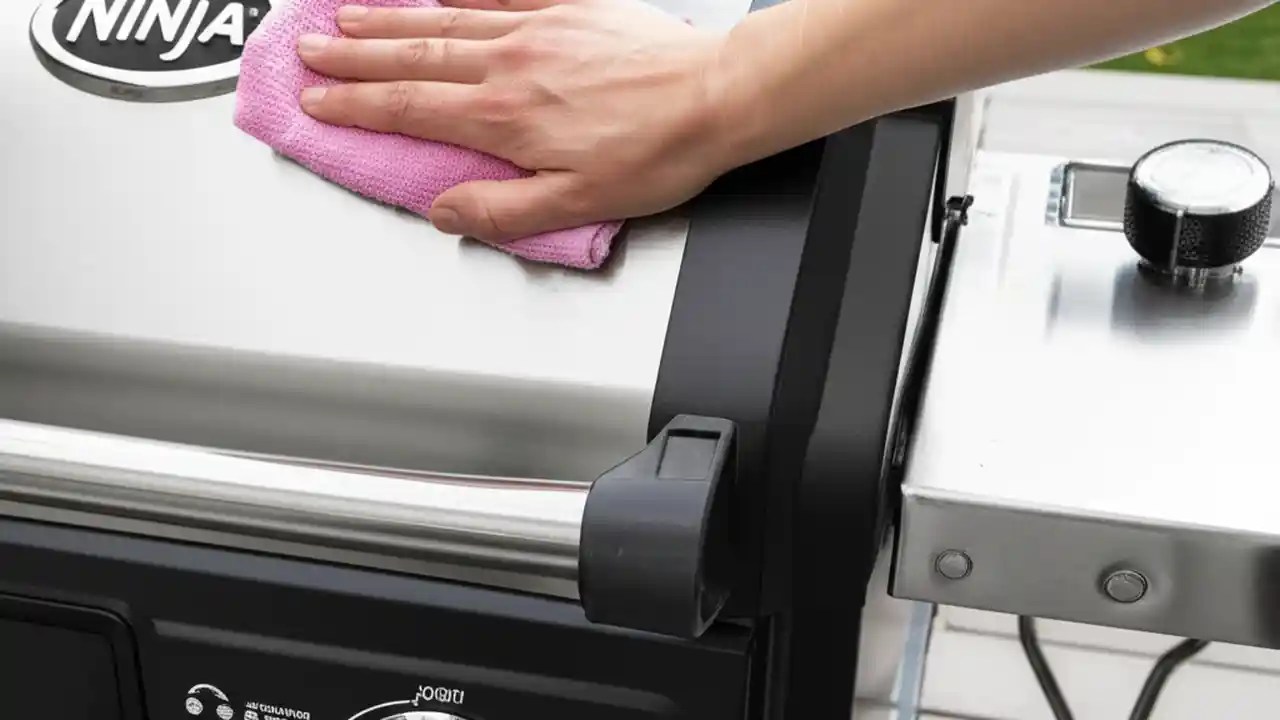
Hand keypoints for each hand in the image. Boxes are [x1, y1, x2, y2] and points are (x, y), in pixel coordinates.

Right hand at [296, 0, 738, 241]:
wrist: (714, 97)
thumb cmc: (656, 152)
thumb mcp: (576, 204)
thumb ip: (502, 210)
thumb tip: (445, 212)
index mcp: (506, 118)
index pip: (410, 110)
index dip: (357, 108)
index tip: (317, 104)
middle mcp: (512, 65)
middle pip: (414, 58)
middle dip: (354, 58)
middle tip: (310, 52)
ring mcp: (539, 28)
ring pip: (445, 20)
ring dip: (390, 20)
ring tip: (348, 16)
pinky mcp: (570, 7)